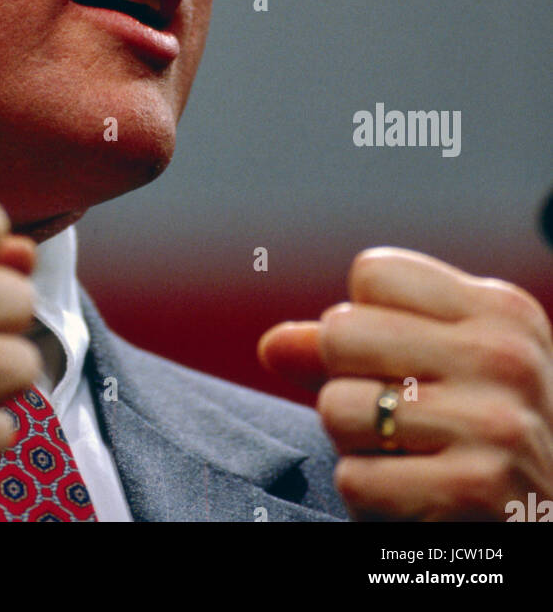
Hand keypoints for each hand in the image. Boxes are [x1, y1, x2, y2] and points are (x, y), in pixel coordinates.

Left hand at [258, 247, 552, 520]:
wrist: (549, 525)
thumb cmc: (482, 436)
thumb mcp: (441, 369)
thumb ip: (355, 346)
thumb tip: (272, 345)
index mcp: (499, 310)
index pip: (372, 272)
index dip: (365, 320)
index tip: (402, 361)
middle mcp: (504, 356)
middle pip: (341, 332)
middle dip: (346, 381)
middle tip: (394, 415)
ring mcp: (494, 423)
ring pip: (336, 407)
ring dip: (353, 444)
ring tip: (404, 457)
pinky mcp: (474, 489)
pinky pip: (354, 479)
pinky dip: (368, 497)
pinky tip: (414, 497)